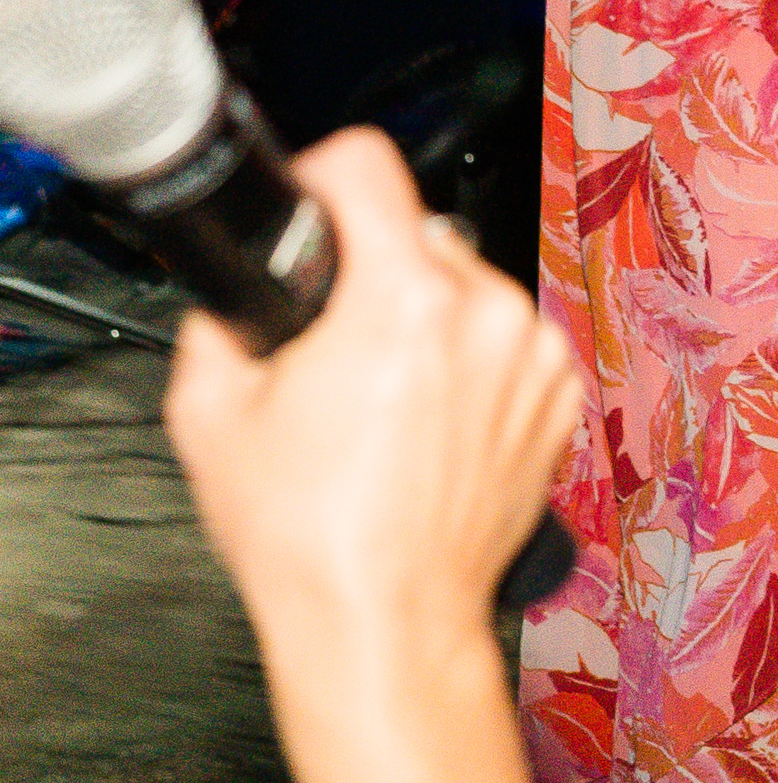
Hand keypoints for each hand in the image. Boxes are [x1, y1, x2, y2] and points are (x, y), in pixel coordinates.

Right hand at [162, 131, 577, 676]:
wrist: (384, 616)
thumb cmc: (311, 534)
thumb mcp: (211, 414)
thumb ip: (220, 324)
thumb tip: (234, 293)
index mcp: (404, 301)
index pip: (369, 167)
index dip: (322, 177)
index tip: (308, 198)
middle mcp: (488, 314)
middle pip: (419, 239)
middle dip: (370, 275)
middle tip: (328, 340)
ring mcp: (535, 356)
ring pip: (467, 293)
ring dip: (425, 321)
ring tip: (377, 396)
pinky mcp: (561, 396)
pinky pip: (507, 344)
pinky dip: (469, 365)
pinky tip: (424, 423)